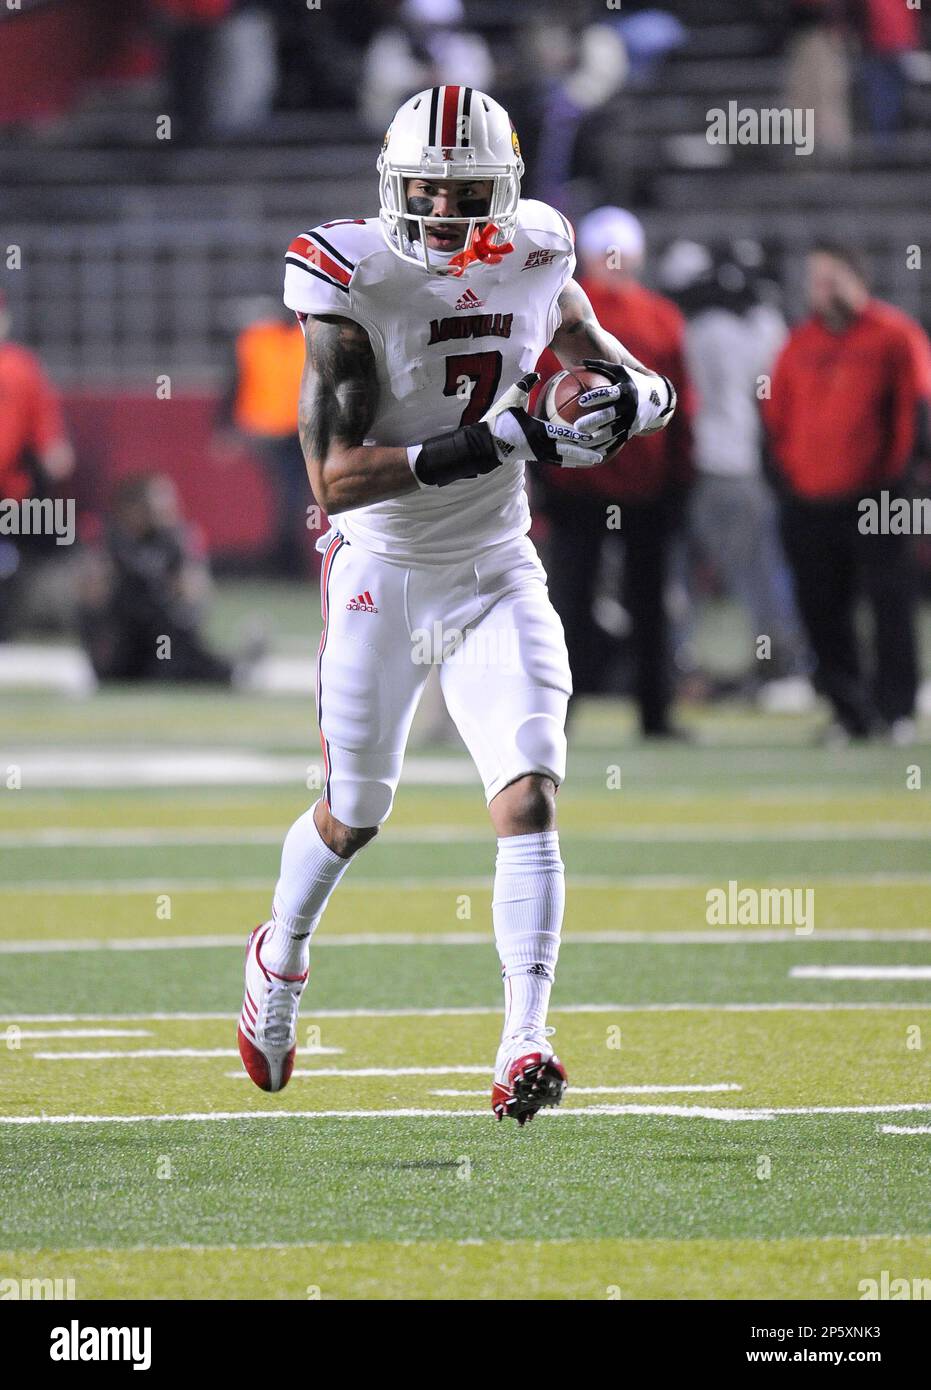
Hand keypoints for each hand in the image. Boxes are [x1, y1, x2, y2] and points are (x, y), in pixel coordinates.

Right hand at [481, 372, 607, 468]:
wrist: (486, 444)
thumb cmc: (498, 419)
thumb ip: (525, 384)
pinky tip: (583, 459)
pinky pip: (559, 460)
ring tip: (599, 457)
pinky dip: (572, 460)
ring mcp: (540, 454)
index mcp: (537, 431)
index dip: (579, 435)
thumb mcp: (511, 398)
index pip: (563, 434)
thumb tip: (538, 374)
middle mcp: (541, 446)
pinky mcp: (538, 458)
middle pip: (570, 451)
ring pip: (567, 458)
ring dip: (583, 459)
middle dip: (587, 452)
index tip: (594, 434)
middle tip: (604, 450)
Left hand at [579, 359, 675, 441]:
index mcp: (626, 390)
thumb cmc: (632, 381)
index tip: (581, 401)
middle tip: (577, 427)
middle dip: (593, 422)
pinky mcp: (631, 431)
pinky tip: (589, 452)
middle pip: (609, 416)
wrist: (659, 398)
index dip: (595, 397)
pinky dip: (603, 447)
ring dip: (595, 440)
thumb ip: (601, 366)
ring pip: (611, 433)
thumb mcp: (621, 371)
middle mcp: (630, 406)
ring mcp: (631, 421)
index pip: (609, 394)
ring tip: (580, 442)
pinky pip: (615, 442)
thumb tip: (580, 362)